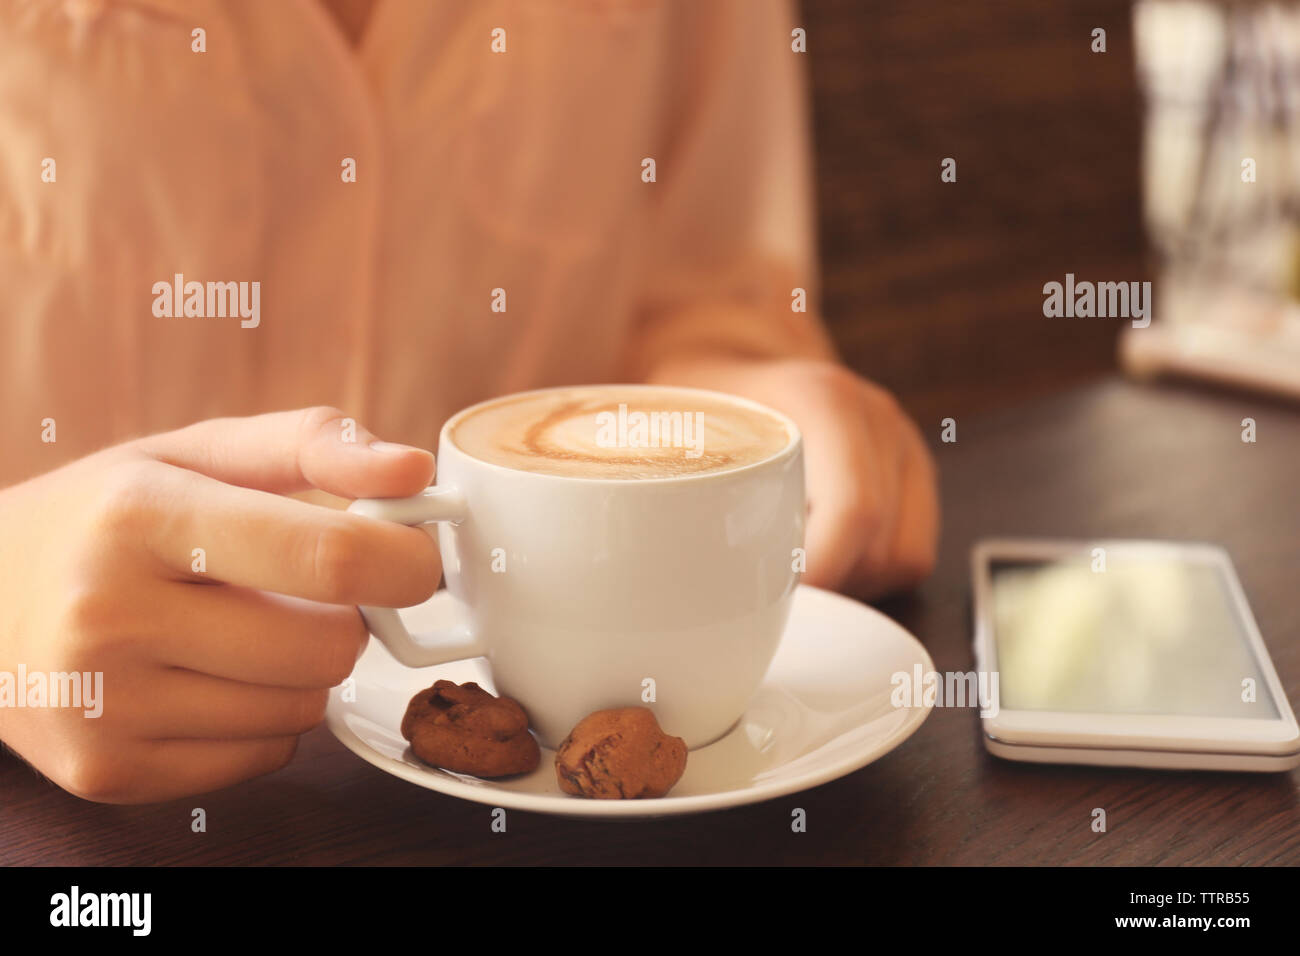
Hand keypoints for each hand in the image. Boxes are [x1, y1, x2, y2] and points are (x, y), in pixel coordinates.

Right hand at [0, 407, 439, 802]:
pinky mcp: (108, 771)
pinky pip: (264, 758)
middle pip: (327, 648)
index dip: (403, 562)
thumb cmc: (104, 517)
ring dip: (302, 673)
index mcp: (141, 516)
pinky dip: (263, 722)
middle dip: (342, 620)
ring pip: (303, 710)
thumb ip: (312, 446)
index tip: (416, 559)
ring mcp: (104, 705)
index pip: (327, 556)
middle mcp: (111, 615)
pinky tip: (208, 680)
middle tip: (302, 596)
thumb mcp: (193, 452)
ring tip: (240, 632)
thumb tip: (414, 472)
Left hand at [649, 357, 939, 598]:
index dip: (820, 574)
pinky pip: (910, 555)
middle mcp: (876, 419)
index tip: (770, 600)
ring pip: (901, 558)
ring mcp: (903, 445)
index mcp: (824, 399)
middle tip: (761, 588)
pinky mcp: (914, 477)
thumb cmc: (690, 400)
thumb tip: (621, 549)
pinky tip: (813, 554)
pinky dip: (864, 573)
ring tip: (783, 563)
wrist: (726, 359)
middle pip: (879, 547)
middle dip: (825, 585)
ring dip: (846, 583)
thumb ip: (651, 468)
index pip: (854, 511)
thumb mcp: (661, 422)